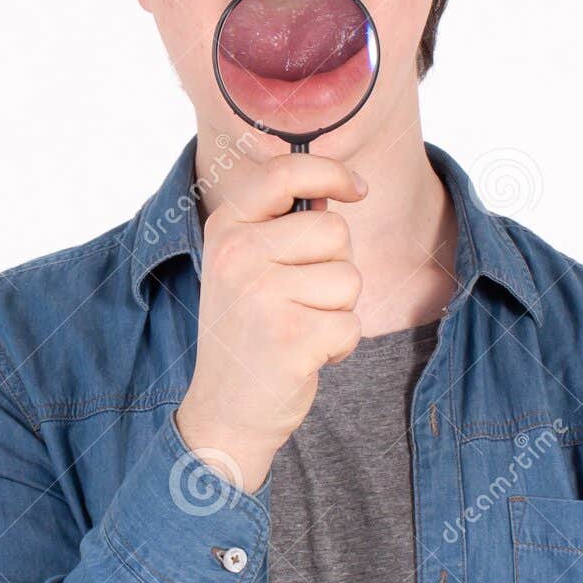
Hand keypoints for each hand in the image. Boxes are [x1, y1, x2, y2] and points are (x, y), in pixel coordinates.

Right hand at [174, 152, 367, 492]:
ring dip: (338, 309)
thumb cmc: (248, 332)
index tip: (357, 190)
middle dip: (335, 267)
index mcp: (225, 229)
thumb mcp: (246, 267)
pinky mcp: (290, 336)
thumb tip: (337, 190)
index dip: (332, 172)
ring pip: (349, 278)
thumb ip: (281, 227)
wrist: (225, 411)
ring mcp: (261, 295)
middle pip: (334, 230)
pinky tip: (305, 356)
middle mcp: (237, 255)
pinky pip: (352, 323)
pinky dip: (340, 345)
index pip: (284, 172)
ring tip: (299, 329)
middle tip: (297, 303)